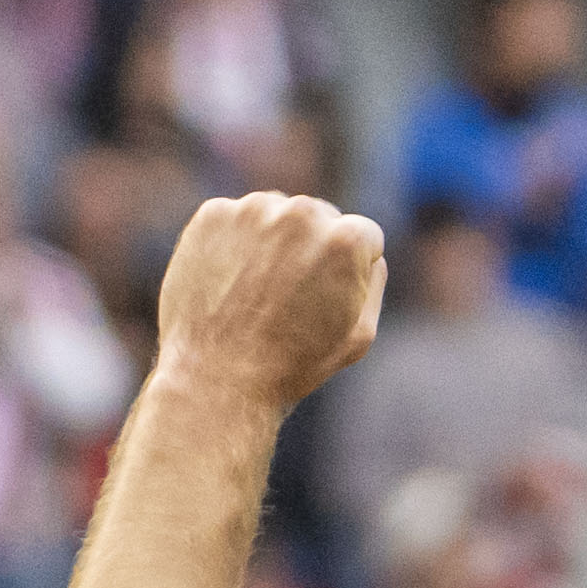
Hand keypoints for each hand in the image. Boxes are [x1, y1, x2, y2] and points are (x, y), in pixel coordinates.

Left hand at [149, 190, 386, 416]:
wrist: (217, 378)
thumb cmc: (293, 365)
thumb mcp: (358, 335)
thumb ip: (373, 282)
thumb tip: (369, 252)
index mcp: (346, 239)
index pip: (364, 236)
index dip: (352, 270)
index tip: (329, 297)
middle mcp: (302, 212)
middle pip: (319, 218)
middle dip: (312, 248)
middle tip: (290, 297)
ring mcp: (253, 209)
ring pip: (277, 215)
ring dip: (274, 242)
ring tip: (258, 293)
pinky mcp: (213, 215)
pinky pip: (236, 221)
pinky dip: (235, 245)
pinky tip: (230, 283)